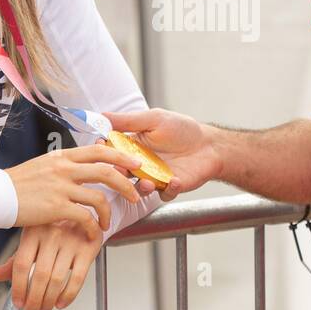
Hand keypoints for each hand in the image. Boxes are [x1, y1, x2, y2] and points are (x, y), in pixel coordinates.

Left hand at [0, 218, 100, 309]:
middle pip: (39, 275)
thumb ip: (16, 260)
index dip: (18, 288)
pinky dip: (69, 295)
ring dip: (49, 301)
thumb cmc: (54, 229)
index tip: (18, 303)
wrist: (82, 214)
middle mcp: (52, 235)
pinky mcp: (88, 249)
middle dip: (34, 300)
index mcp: (33, 232)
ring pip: (57, 279)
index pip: (21, 264)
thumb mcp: (32, 240)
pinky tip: (61, 303)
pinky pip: (78, 278)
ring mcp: (71, 241)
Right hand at [4, 144, 142, 238]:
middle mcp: (64, 169)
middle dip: (126, 184)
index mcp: (62, 157)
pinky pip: (84, 217)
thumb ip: (63, 165)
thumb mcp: (42, 165)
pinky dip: (92, 226)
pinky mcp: (55, 207)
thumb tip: (80, 167)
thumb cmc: (17, 184)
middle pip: (106, 171)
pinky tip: (92, 233)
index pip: (99, 151)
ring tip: (108, 222)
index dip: (121, 156)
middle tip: (134, 194)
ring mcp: (60, 187)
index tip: (135, 163)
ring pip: (99, 197)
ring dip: (109, 211)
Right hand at [103, 108, 220, 201]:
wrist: (208, 145)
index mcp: (133, 147)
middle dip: (119, 174)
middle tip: (121, 170)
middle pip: (122, 173)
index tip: (102, 146)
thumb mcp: (154, 119)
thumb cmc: (181, 130)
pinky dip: (169, 189)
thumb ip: (128, 120)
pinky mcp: (169, 188)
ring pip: (140, 188)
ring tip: (148, 182)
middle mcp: (140, 165)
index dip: (105, 151)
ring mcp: (154, 178)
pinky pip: (164, 194)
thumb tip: (102, 115)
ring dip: (142, 187)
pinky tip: (175, 180)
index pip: (112, 152)